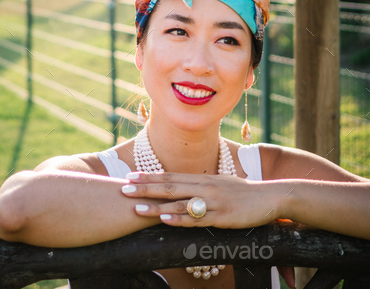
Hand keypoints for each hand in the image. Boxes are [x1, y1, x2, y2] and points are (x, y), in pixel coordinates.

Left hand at [121, 172, 285, 228]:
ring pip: (179, 203)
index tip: (130, 176)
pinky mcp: (222, 216)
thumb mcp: (220, 185)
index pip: (170, 175)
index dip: (149, 176)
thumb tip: (183, 189)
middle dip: (145, 187)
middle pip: (169, 185)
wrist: (271, 197)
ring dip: (156, 205)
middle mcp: (204, 186)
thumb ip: (200, 187)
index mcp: (202, 178)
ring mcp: (212, 201)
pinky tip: (165, 219)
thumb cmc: (243, 193)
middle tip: (124, 188)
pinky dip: (179, 219)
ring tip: (137, 207)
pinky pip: (197, 219)